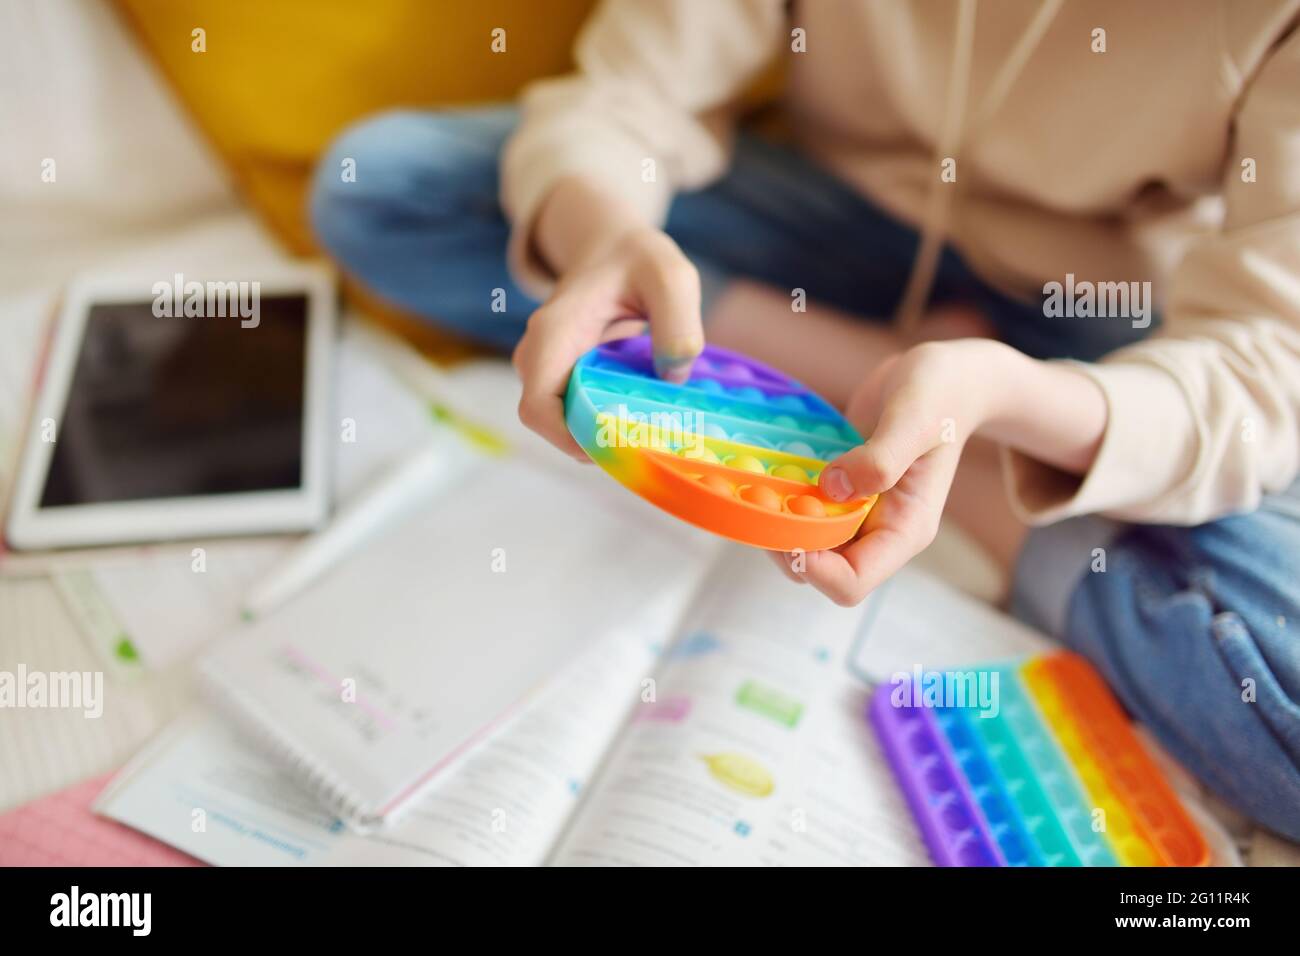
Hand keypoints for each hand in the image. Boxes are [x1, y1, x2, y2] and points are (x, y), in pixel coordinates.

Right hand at [512, 185, 702, 458]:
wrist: (614, 250)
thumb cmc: (638, 261)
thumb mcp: (670, 277)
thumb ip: (678, 320)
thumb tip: (674, 376)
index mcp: (554, 334)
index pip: (537, 407)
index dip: (569, 438)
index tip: (617, 445)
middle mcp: (540, 358)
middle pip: (553, 425)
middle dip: (599, 442)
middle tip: (653, 444)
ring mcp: (550, 373)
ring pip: (567, 425)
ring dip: (608, 436)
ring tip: (656, 430)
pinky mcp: (567, 382)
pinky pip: (581, 415)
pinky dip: (612, 424)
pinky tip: (649, 416)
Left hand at [770, 340, 1007, 604]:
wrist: (946, 378)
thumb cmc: (941, 395)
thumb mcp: (916, 419)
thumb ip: (881, 458)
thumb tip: (833, 488)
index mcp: (905, 529)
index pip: (853, 582)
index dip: (815, 570)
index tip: (784, 533)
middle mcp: (879, 530)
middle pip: (821, 570)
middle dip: (785, 546)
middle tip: (759, 503)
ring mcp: (859, 512)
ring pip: (806, 543)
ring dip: (777, 524)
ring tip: (757, 487)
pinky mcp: (841, 491)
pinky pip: (803, 511)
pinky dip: (781, 500)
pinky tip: (766, 472)